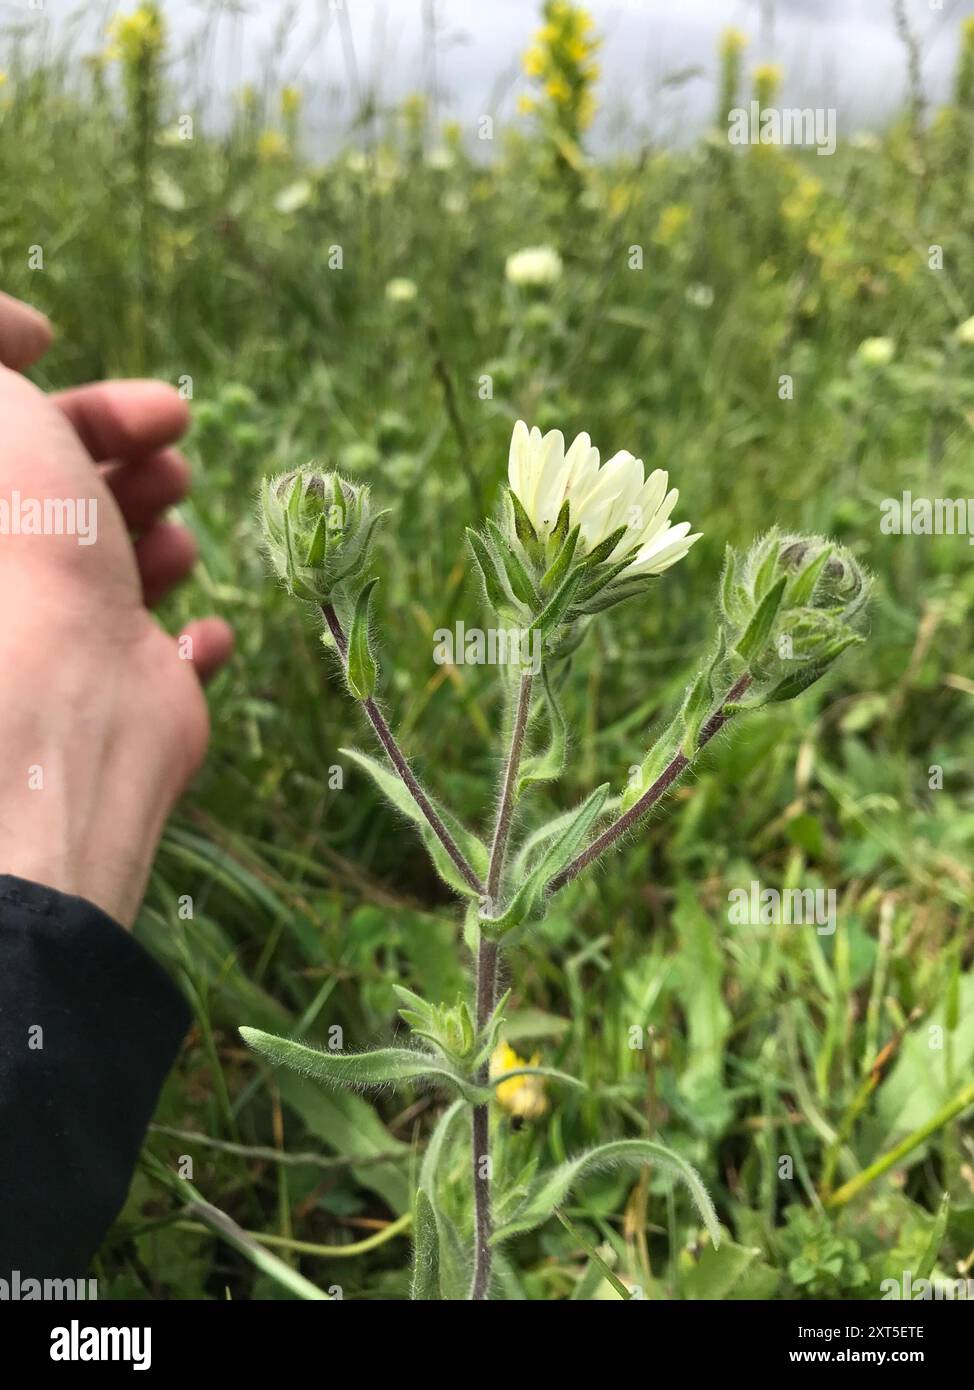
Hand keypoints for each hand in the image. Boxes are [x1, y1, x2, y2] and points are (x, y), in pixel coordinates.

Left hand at [0, 291, 232, 925]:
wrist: (65, 699)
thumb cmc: (17, 538)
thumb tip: (23, 333)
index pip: (1, 434)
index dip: (19, 372)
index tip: (56, 342)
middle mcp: (10, 584)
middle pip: (61, 489)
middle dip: (118, 439)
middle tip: (168, 421)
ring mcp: (60, 646)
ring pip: (120, 566)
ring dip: (161, 527)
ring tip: (173, 513)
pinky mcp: (124, 699)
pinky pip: (169, 658)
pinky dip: (195, 637)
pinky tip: (198, 628)